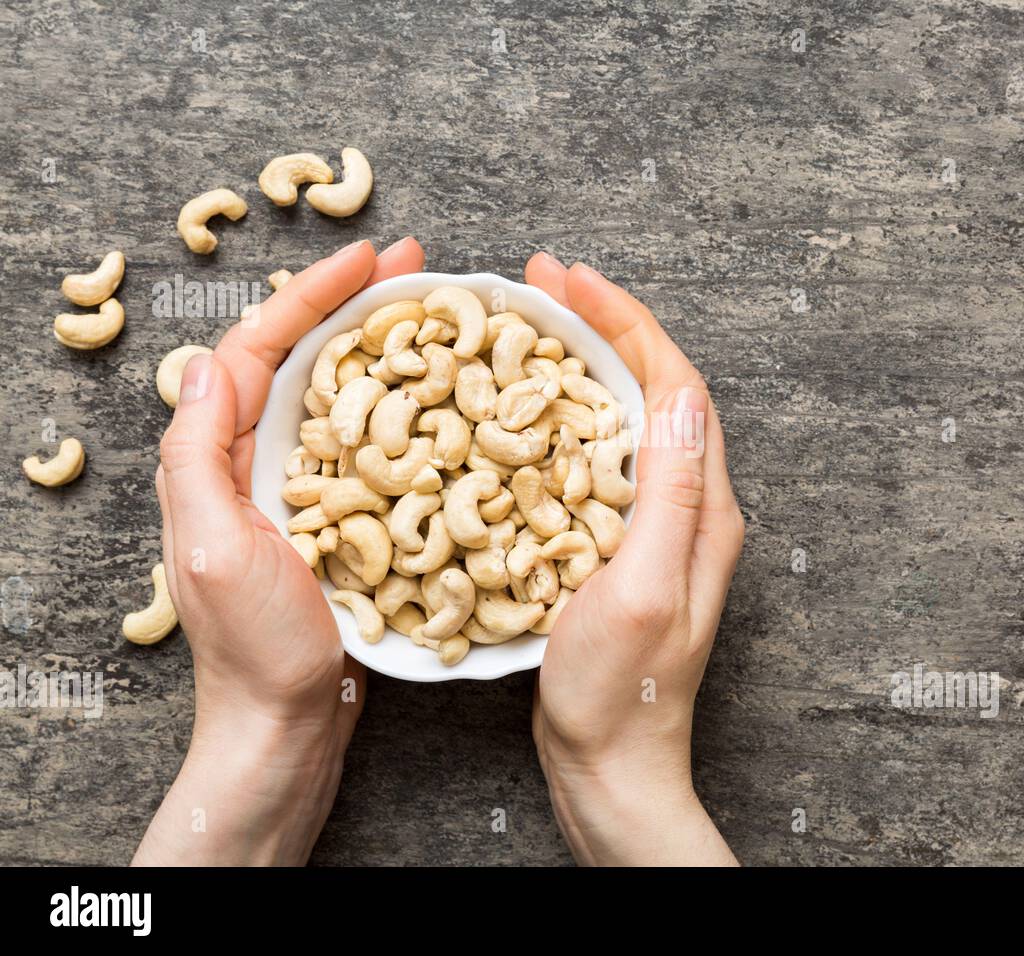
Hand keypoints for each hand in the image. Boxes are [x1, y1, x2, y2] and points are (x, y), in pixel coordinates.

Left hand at [133, 237, 425, 865]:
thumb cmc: (255, 649)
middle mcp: (256, 461)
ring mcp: (302, 487)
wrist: (287, 725)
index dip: (313, 293)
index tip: (372, 258)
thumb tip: (208, 361)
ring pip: (341, 393)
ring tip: (438, 315)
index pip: (260, 348)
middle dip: (355, 304)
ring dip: (383, 346)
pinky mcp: (342, 516)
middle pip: (304, 357)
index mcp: (219, 457)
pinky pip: (370, 442)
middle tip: (418, 268)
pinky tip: (443, 397)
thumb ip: (198, 455)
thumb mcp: (211, 548)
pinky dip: (403, 406)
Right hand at [524, 254, 744, 865]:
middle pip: (656, 389)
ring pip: (628, 417)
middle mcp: (690, 507)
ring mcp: (657, 526)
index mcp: (703, 509)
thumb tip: (680, 395)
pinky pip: (601, 456)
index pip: (676, 387)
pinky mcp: (622, 545)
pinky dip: (568, 414)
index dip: (627, 323)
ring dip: (588, 361)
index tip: (572, 280)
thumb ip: (671, 493)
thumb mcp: (644, 588)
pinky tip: (530, 407)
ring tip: (535, 322)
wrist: (610, 763)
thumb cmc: (620, 691)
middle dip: (606, 325)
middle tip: (546, 281)